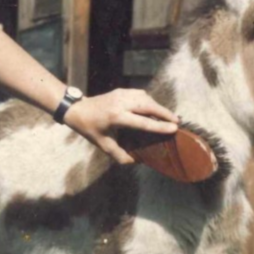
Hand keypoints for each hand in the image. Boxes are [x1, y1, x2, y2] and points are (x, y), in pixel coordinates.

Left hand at [63, 88, 178, 163]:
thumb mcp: (102, 144)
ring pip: (146, 98)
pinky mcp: (121, 90)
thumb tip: (135, 162)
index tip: (174, 128)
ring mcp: (121, 94)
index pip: (143, 122)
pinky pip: (140, 94)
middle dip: (164, 112)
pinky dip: (149, 101)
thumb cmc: (89, 128)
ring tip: (167, 116)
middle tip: (177, 121)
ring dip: (158, 106)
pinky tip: (153, 108)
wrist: (77, 109)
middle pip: (148, 105)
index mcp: (116, 117)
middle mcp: (121, 103)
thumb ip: (118, 154)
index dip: (159, 126)